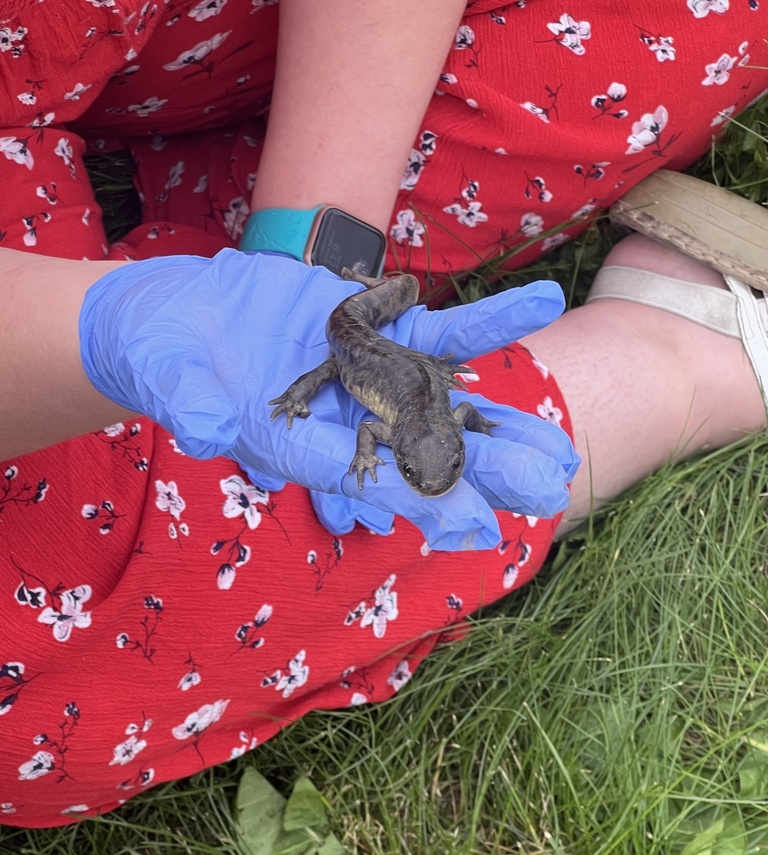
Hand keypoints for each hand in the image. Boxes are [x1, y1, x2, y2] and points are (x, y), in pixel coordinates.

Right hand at [79, 249, 577, 549]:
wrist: (182, 325)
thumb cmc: (167, 361)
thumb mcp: (172, 381)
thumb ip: (188, 405)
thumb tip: (199, 428)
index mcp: (308, 448)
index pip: (374, 479)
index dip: (426, 502)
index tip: (482, 527)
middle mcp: (351, 421)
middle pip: (431, 452)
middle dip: (489, 472)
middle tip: (550, 489)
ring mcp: (373, 378)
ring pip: (451, 402)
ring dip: (504, 422)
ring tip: (559, 443)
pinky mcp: (380, 332)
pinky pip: (443, 328)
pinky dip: (489, 320)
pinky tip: (540, 301)